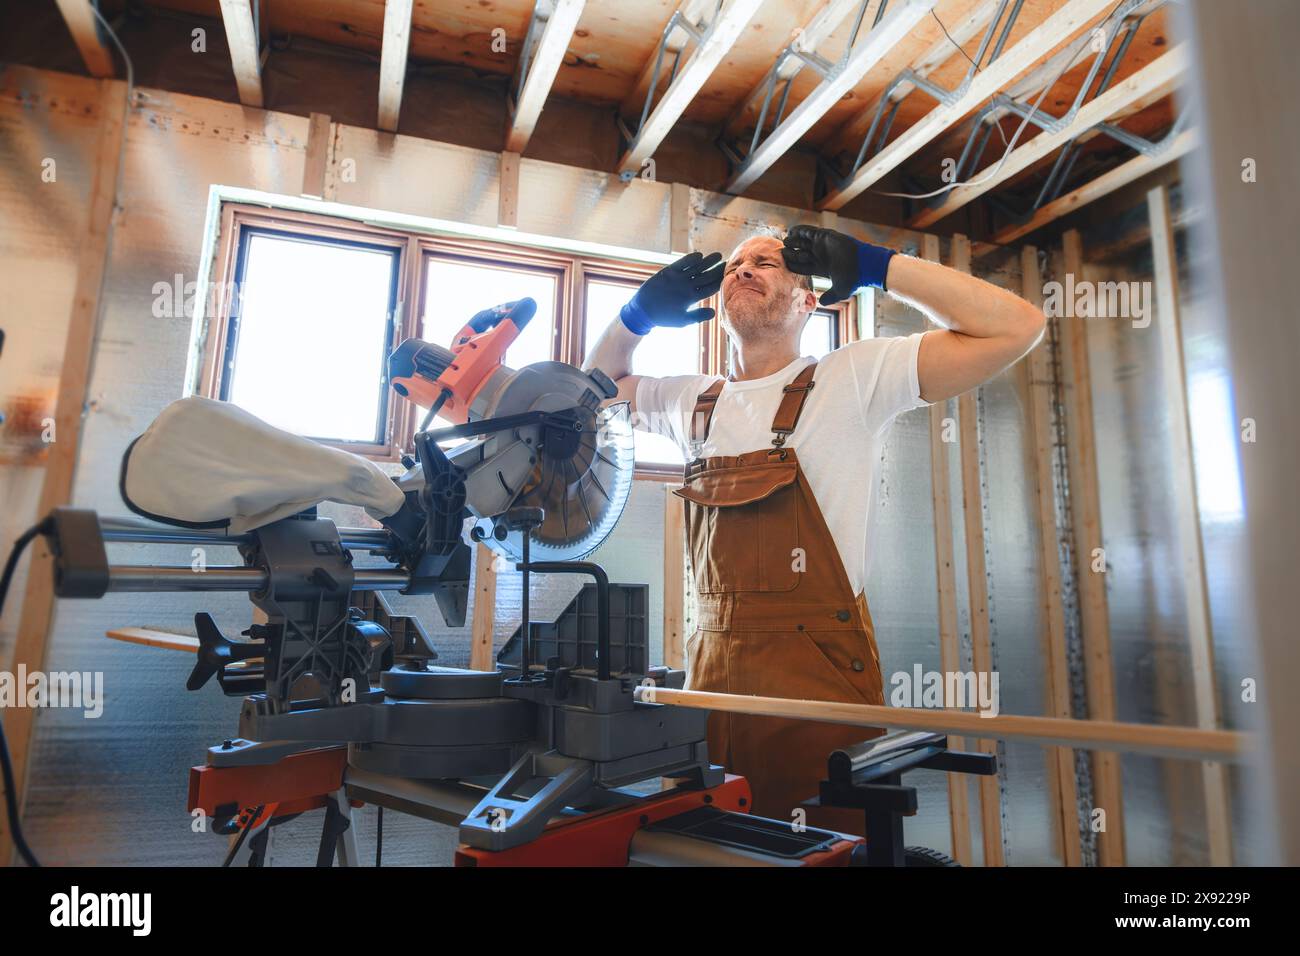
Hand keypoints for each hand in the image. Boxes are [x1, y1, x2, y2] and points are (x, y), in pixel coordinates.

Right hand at [620, 251, 723, 334]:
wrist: (644, 311)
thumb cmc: (664, 317)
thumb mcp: (682, 319)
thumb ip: (697, 316)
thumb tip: (714, 313)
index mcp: (693, 297)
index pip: (709, 288)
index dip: (719, 282)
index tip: (729, 277)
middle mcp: (688, 286)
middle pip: (705, 276)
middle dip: (716, 269)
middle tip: (727, 262)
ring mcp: (679, 278)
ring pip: (696, 268)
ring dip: (706, 262)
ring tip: (717, 255)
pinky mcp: (669, 272)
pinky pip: (681, 264)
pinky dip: (689, 260)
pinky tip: (699, 256)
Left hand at [781, 225, 896, 305]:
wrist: (864, 265)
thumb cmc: (853, 278)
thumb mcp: (840, 291)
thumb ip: (830, 297)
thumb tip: (821, 304)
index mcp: (820, 268)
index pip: (801, 267)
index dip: (792, 265)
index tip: (784, 265)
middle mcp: (820, 256)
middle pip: (800, 254)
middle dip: (790, 253)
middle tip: (782, 252)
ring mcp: (822, 245)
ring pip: (802, 242)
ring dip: (793, 241)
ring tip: (785, 241)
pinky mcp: (826, 236)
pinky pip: (810, 231)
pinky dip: (800, 230)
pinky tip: (792, 231)